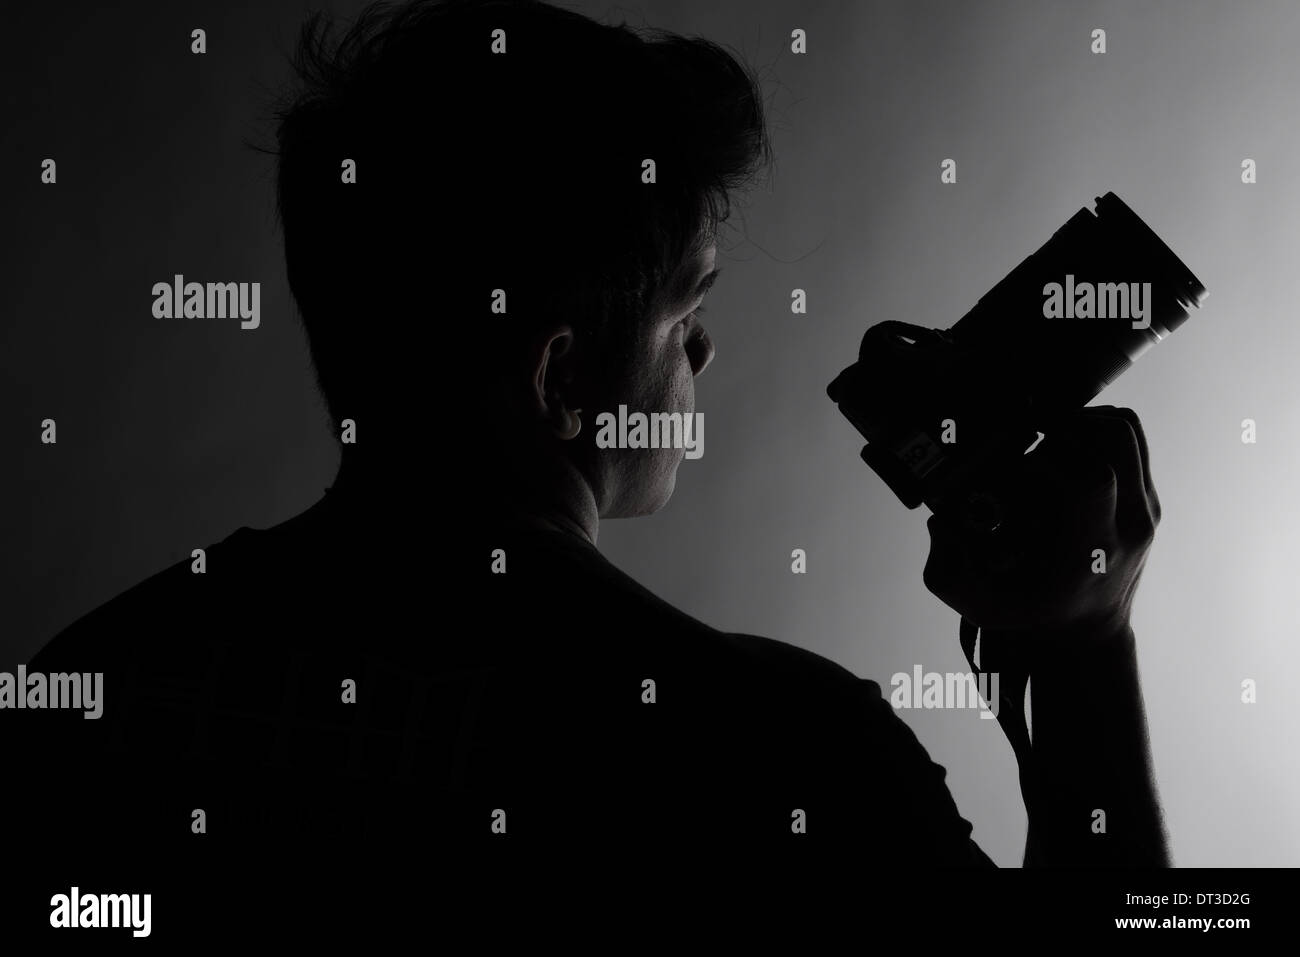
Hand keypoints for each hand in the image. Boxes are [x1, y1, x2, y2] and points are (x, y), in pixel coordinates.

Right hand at [922, 406, 1159, 642]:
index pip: (1093, 479)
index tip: (1014, 453)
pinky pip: (1130, 438)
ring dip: (1079, 422)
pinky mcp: (1147, 496)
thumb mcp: (982, 606)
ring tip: (1042, 440)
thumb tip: (940, 523)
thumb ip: (948, 573)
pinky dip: (1094, 429)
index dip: (1050, 452)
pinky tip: (1061, 449)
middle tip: (1025, 436)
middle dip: (1063, 424)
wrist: (1084, 629)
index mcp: (1094, 549)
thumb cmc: (1029, 611)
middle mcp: (1128, 523)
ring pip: (1124, 429)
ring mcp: (1145, 507)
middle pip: (1114, 439)